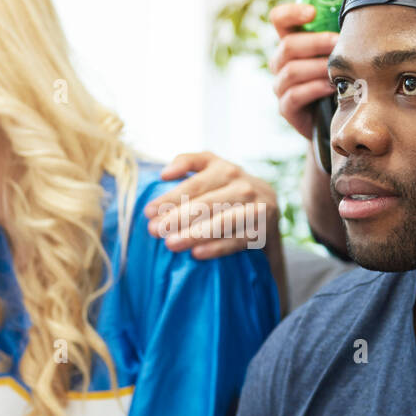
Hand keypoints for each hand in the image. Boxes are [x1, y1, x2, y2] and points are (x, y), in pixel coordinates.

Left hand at [145, 152, 279, 258]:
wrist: (267, 208)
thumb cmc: (228, 188)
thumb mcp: (212, 167)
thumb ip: (188, 162)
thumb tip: (165, 174)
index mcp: (225, 169)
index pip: (194, 184)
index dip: (170, 198)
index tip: (148, 212)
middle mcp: (243, 185)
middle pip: (205, 204)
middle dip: (177, 218)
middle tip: (154, 230)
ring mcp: (256, 207)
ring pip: (221, 222)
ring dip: (194, 234)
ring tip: (170, 244)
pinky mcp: (263, 229)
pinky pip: (237, 240)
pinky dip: (216, 247)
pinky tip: (196, 253)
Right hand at [268, 2, 338, 139]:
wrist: (337, 118)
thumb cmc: (341, 79)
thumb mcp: (340, 54)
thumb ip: (341, 37)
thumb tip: (363, 15)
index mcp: (291, 43)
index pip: (279, 20)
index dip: (291, 13)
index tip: (313, 12)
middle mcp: (280, 62)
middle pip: (288, 45)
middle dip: (317, 42)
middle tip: (340, 43)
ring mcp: (280, 86)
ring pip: (291, 70)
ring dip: (319, 67)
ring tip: (339, 68)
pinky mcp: (285, 108)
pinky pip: (295, 95)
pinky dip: (315, 89)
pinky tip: (332, 88)